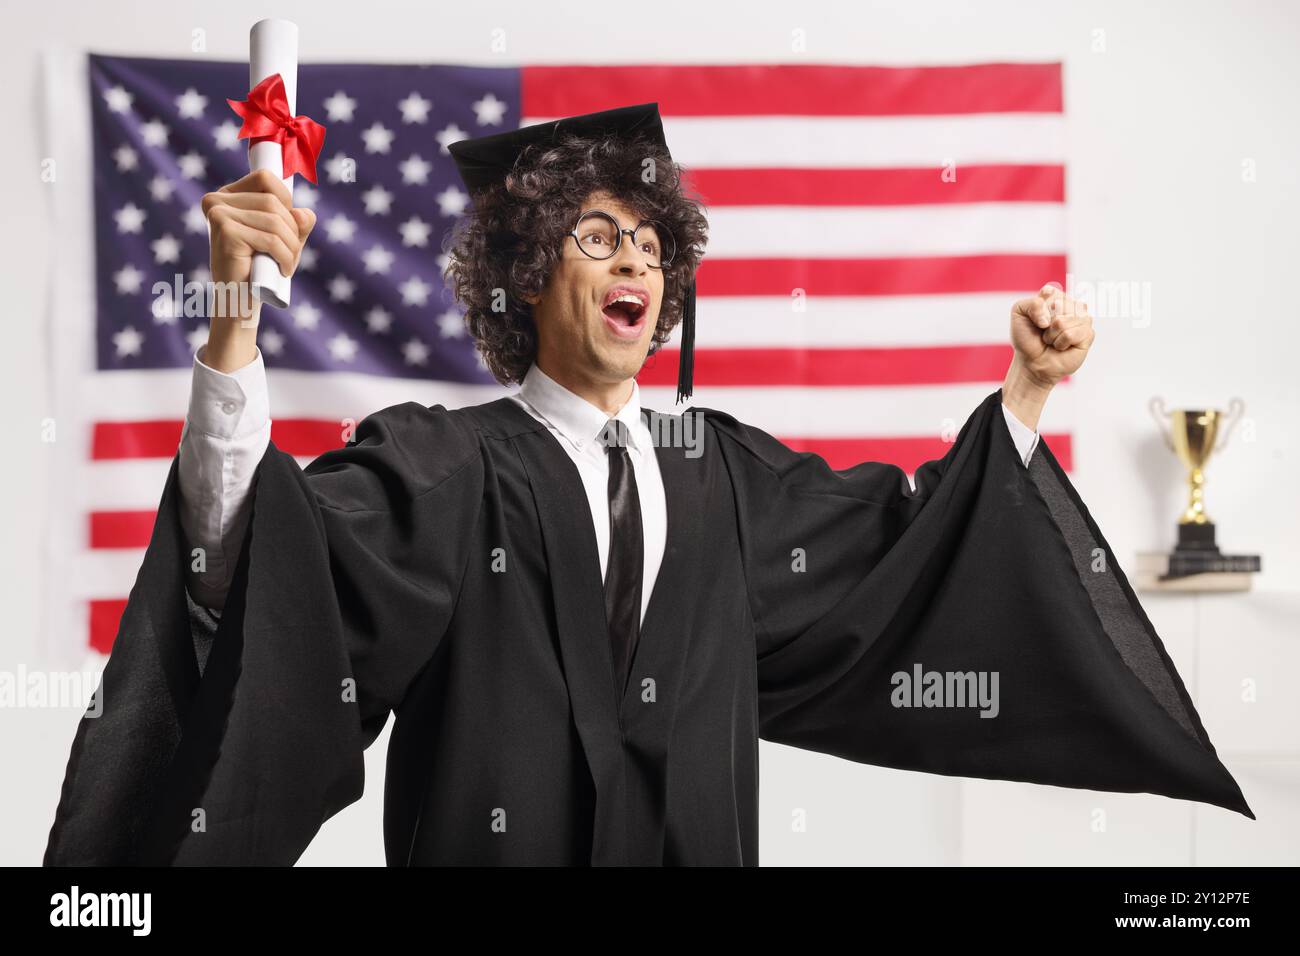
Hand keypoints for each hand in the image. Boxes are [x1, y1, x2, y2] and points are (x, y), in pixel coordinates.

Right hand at [199, 169, 315, 371]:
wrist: (239, 302)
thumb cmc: (261, 268)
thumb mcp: (284, 239)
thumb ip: (297, 222)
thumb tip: (305, 214)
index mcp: (227, 196)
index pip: (265, 179)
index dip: (286, 202)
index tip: (288, 228)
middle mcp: (216, 200)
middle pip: (274, 202)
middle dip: (292, 231)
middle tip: (290, 255)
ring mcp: (218, 214)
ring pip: (275, 220)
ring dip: (291, 247)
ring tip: (286, 265)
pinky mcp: (225, 231)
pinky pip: (270, 238)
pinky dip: (285, 256)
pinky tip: (283, 270)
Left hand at [1009, 282, 1095, 388]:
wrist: (1032, 362)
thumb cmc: (1027, 338)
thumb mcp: (1019, 314)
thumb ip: (1031, 304)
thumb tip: (1049, 317)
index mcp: (1056, 297)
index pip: (1050, 291)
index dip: (1039, 308)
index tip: (1036, 319)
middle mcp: (1072, 305)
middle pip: (1059, 305)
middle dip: (1045, 322)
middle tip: (1044, 331)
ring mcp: (1082, 319)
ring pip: (1064, 320)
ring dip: (1052, 334)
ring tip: (1052, 340)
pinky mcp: (1088, 334)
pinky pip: (1071, 334)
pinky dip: (1060, 343)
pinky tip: (1061, 346)